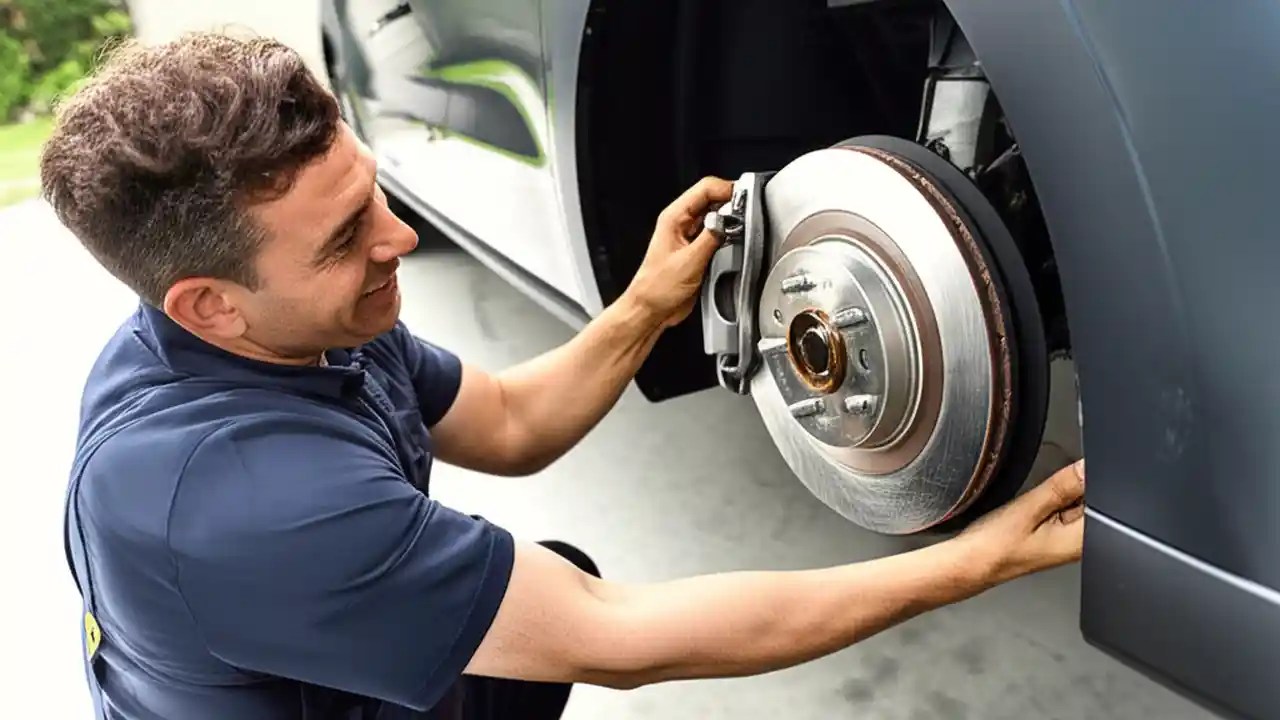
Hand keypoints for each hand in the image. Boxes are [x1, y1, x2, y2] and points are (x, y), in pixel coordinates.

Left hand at [624, 176, 733, 327]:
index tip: (745, 199)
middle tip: (747, 215)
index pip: (705, 188)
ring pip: (715, 216)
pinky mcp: (696, 249)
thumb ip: (712, 238)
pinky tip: (733, 242)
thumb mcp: (689, 261)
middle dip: (731, 204)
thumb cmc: (657, 288)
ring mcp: (688, 236)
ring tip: (741, 228)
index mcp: (674, 217)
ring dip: (729, 220)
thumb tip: (729, 221)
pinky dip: (726, 235)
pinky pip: (715, 233)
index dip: (727, 189)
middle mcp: (680, 223)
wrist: (651, 309)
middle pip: (712, 199)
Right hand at [956, 458, 1085, 583]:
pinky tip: (1032, 512)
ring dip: (1059, 496)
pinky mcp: (1056, 538)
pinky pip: (1063, 511)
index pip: (1104, 499)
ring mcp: (1068, 542)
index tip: (1063, 479)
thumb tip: (1087, 467)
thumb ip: (1061, 486)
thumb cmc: (994, 547)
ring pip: (1077, 504)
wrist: (971, 564)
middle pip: (1092, 500)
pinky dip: (1050, 505)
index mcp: (1081, 540)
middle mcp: (1080, 544)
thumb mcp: (1027, 508)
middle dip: (1073, 488)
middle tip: (1042, 498)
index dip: (1087, 479)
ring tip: (1034, 508)